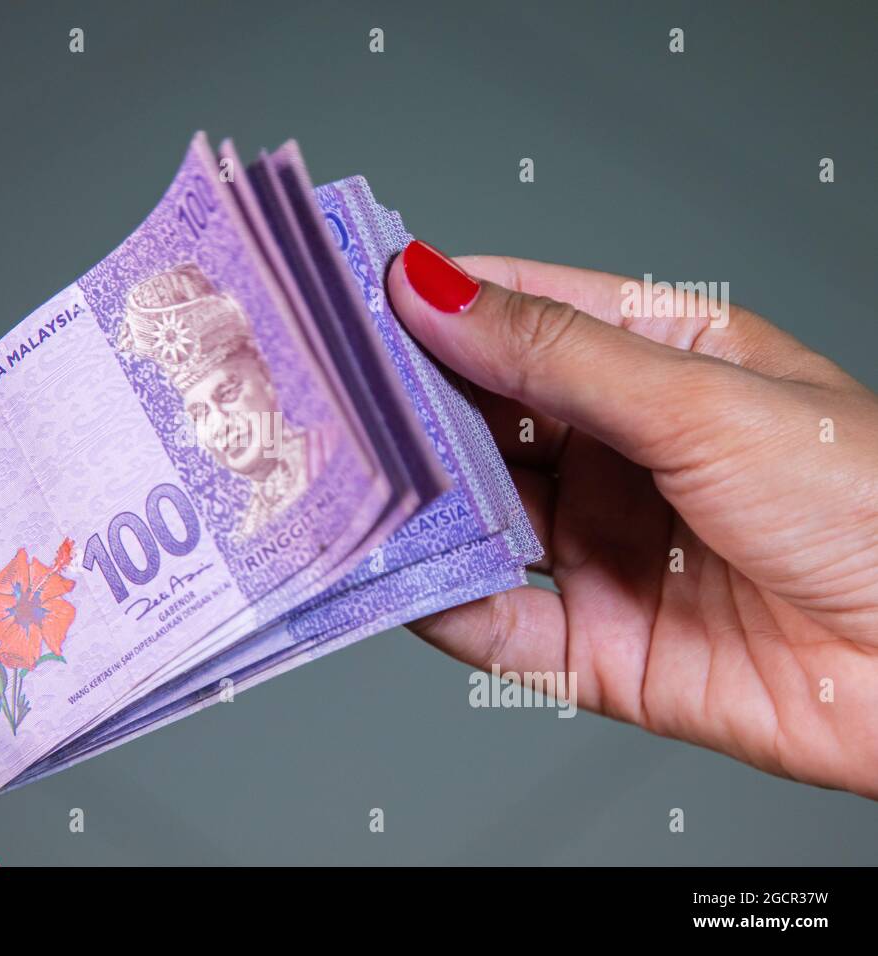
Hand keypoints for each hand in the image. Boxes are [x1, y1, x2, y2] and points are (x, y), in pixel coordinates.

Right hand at [389, 242, 877, 798]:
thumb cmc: (872, 505)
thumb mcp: (701, 404)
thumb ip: (555, 356)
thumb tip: (434, 290)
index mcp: (658, 367)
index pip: (522, 318)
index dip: (437, 303)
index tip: (352, 296)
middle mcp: (620, 455)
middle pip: (485, 422)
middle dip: (409, 412)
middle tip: (323, 399)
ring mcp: (605, 550)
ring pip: (479, 521)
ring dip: (416, 509)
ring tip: (341, 488)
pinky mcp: (598, 646)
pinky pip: (499, 627)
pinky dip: (442, 608)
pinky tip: (400, 583)